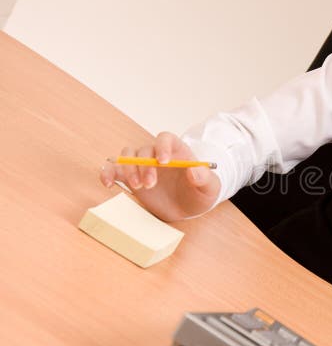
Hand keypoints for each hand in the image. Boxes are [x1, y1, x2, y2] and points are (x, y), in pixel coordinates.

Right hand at [99, 132, 220, 220]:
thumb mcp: (210, 188)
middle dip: (145, 166)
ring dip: (128, 170)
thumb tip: (194, 170)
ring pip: (127, 156)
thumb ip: (204, 179)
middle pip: (144, 150)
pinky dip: (107, 173)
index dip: (162, 146)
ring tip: (138, 188)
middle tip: (150, 185)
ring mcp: (142, 165)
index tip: (163, 162)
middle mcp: (157, 154)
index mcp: (177, 151)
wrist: (188, 207)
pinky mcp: (131, 177)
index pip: (166, 138)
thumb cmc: (200, 193)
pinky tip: (108, 184)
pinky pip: (114, 170)